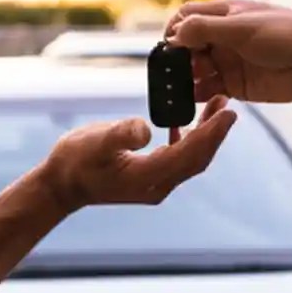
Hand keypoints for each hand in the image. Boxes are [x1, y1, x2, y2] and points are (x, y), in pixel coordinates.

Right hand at [40, 94, 236, 210]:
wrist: (62, 186)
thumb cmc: (75, 162)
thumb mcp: (95, 142)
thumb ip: (121, 134)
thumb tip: (146, 128)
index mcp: (149, 176)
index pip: (191, 153)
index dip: (212, 133)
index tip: (229, 112)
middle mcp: (159, 185)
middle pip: (198, 158)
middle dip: (215, 133)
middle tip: (229, 106)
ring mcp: (155, 184)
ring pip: (190, 158)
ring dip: (205, 135)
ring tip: (216, 109)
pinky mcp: (150, 178)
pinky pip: (178, 159)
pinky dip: (188, 140)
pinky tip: (184, 122)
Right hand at [164, 0, 291, 103]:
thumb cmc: (281, 34)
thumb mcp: (240, 27)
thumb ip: (204, 29)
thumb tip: (172, 36)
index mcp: (224, 14)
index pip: (187, 16)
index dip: (174, 29)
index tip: (168, 45)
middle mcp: (222, 37)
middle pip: (187, 45)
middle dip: (177, 57)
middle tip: (173, 70)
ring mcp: (227, 61)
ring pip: (194, 69)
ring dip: (184, 77)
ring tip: (180, 87)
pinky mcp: (234, 84)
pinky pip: (207, 89)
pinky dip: (196, 94)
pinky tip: (191, 98)